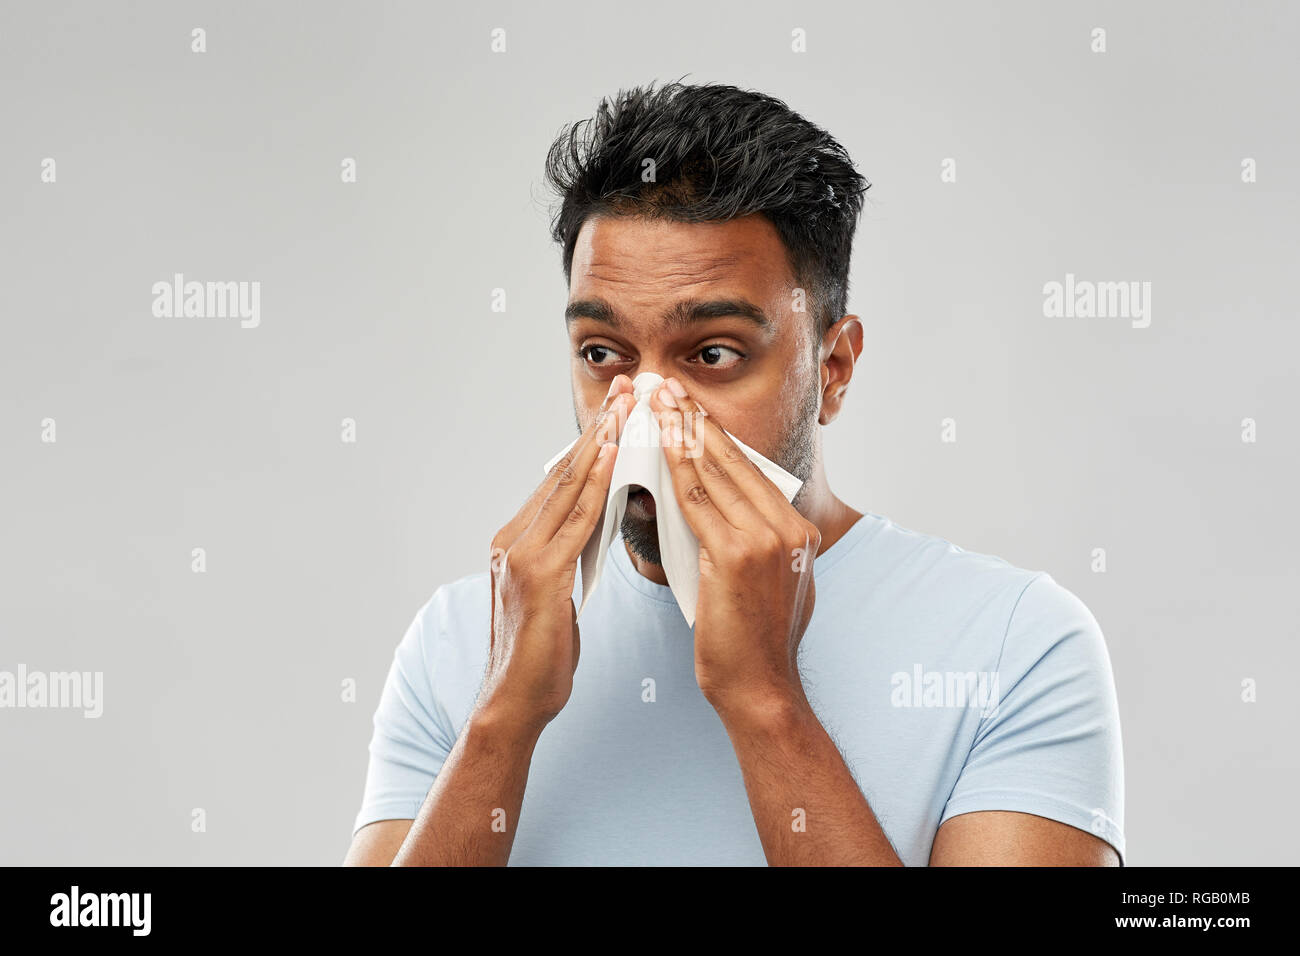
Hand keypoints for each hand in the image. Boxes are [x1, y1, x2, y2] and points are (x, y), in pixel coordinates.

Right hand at [479, 376, 635, 732]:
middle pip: (562, 471)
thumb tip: (595, 528)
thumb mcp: (556, 596)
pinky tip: (616, 454)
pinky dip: (597, 483)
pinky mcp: (538, 573)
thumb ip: (567, 557)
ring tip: (626, 405)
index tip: (615, 409)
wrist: (517, 703)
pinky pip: (576, 519)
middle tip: (624, 387)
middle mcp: (512, 538)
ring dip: (600, 442)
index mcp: (515, 541)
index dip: (589, 442)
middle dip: (596, 427)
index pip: (558, 481)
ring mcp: (521, 553)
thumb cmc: (542, 656)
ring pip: (567, 486)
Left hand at [648, 377, 820, 722]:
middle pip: (734, 462)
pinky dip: (677, 469)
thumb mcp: (769, 582)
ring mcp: (768, 539)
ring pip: (716, 475)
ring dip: (683, 433)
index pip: (751, 471)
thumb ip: (756, 542)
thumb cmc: (754, 644)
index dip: (717, 435)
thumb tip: (729, 513)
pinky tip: (660, 445)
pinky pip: (699, 502)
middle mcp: (790, 528)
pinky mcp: (738, 555)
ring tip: (659, 403)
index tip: (691, 406)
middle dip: (697, 420)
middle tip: (668, 388)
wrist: (760, 690)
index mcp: (800, 532)